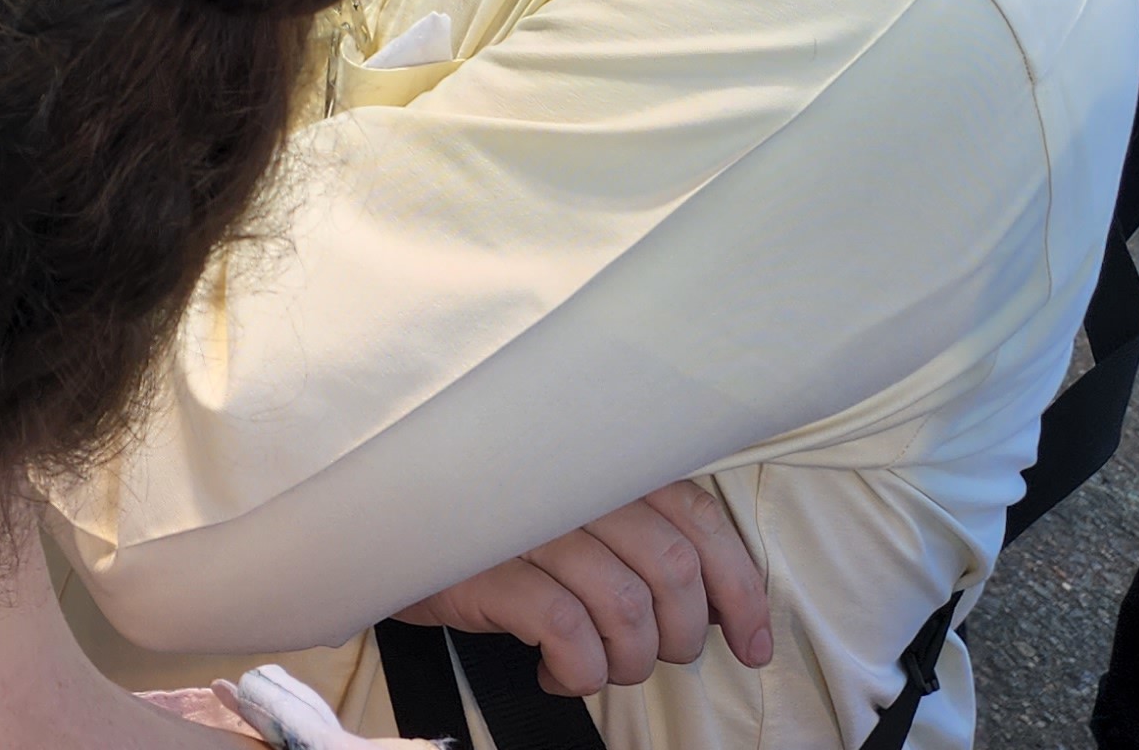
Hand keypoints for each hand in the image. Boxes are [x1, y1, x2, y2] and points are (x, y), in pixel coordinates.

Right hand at [395, 480, 774, 696]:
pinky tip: (557, 674)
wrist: (385, 527)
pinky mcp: (486, 565)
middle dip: (682, 635)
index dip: (740, 588)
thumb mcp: (569, 516)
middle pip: (672, 569)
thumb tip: (718, 606)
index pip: (699, 518)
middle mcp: (572, 481)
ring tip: (599, 669)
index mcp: (604, 464)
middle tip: (656, 658)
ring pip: (625, 605)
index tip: (752, 643)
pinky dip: (579, 669)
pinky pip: (566, 631)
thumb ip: (636, 536)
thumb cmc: (494, 529)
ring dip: (627, 660)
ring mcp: (527, 520)